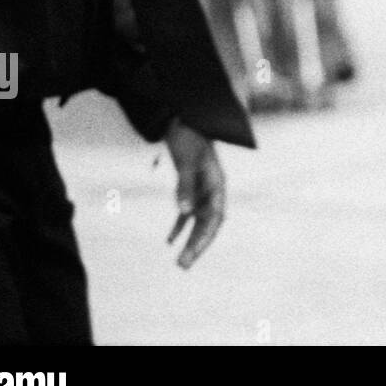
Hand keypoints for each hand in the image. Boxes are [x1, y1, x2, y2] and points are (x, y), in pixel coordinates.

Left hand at [163, 120, 226, 269]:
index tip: (192, 252)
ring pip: (198, 222)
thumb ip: (185, 186)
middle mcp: (212, 190)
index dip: (205, 236)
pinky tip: (168, 241)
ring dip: (189, 241)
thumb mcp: (186, 161)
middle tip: (183, 266)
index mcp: (217, 183)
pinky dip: (178, 227)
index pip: (215, 216)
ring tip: (179, 263)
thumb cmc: (189, 137)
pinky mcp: (190, 189)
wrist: (184, 119)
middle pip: (208, 223)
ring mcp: (202, 190)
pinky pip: (187, 213)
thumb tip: (184, 212)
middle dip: (197, 246)